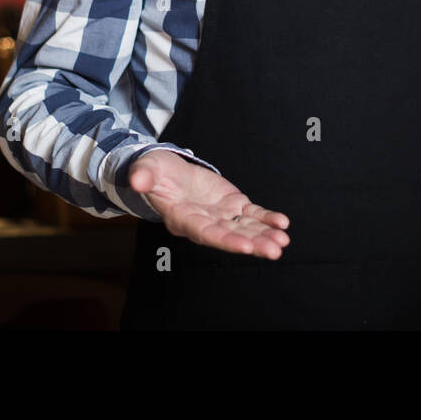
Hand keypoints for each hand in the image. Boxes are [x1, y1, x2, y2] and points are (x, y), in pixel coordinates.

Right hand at [129, 149, 289, 259]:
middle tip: (274, 251)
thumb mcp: (147, 170)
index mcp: (183, 219)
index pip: (206, 233)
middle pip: (231, 236)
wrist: (168, 171)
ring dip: (264, 235)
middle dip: (252, 244)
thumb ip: (144, 176)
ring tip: (282, 242)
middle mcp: (204, 222)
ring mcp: (221, 215)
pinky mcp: (232, 204)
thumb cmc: (155, 173)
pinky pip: (252, 214)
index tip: (245, 246)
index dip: (226, 239)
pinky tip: (282, 223)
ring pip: (245, 228)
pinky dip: (267, 219)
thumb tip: (138, 180)